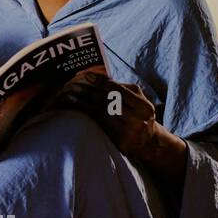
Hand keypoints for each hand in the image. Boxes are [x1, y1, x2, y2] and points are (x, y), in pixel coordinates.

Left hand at [52, 70, 184, 170]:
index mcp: (144, 107)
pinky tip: (75, 106)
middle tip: (73, 83)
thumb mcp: (138, 99)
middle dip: (89, 90)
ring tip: (69, 93)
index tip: (86, 75)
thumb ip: (123, 88)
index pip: (119, 91)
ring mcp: (129, 132)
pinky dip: (86, 112)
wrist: (148, 142)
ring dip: (83, 101)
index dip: (101, 82)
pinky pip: (99, 123)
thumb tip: (101, 77)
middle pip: (108, 101)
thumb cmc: (139, 115)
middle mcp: (138, 120)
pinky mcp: (119, 141)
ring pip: (102, 112)